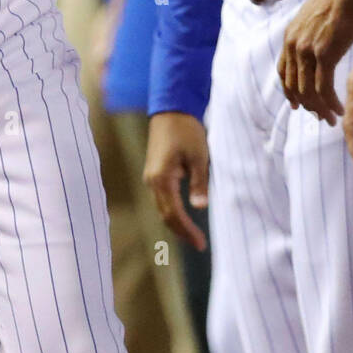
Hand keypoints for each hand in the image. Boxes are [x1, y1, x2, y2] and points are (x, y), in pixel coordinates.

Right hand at [144, 112, 209, 250]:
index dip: (187, 231)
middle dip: (182, 232)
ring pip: (162, 208)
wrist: (171, 108)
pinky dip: (172, 211)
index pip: (174, 214)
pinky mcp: (154, 172)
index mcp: (162, 179)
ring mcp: (151, 177)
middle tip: (199, 244)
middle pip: (165, 216)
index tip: (201, 244)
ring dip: (176, 223)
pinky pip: (161, 199)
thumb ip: (199, 183)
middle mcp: (152, 181)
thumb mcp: (198, 156)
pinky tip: (183, 216)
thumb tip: (200, 207)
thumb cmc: (187, 130)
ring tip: (193, 236)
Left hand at [277, 0, 352, 124]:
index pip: (284, 72)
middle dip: (308, 105)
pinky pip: (323, 88)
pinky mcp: (325, 54)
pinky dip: (330, 103)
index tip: (299, 105)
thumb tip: (317, 43)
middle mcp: (293, 44)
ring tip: (333, 118)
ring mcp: (307, 50)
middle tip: (322, 117)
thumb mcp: (314, 15)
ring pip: (308, 92)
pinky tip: (339, 109)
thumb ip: (310, 33)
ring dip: (320, 109)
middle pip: (294, 86)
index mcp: (290, 35)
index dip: (290, 92)